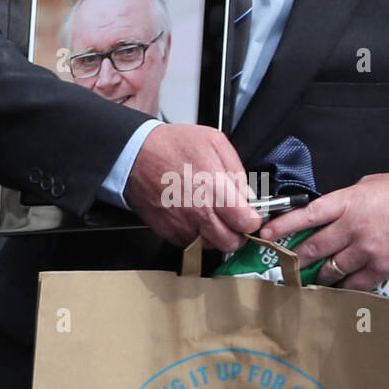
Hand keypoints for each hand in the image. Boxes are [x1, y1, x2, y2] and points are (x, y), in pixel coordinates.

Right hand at [124, 124, 261, 249]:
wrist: (135, 155)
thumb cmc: (171, 145)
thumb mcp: (214, 142)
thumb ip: (237, 171)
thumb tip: (248, 195)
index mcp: (214, 189)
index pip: (247, 223)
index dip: (253, 220)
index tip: (251, 214)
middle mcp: (198, 212)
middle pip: (231, 243)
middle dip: (238, 234)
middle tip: (235, 220)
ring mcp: (182, 225)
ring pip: (212, 246)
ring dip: (217, 235)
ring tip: (213, 215)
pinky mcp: (169, 232)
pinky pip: (192, 244)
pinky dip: (197, 235)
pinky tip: (194, 215)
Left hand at [259, 172, 388, 288]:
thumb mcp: (368, 185)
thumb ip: (343, 201)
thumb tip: (324, 214)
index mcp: (347, 202)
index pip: (305, 216)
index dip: (282, 227)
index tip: (265, 235)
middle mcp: (352, 226)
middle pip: (312, 247)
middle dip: (294, 258)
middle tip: (283, 264)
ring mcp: (366, 249)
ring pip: (329, 270)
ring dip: (317, 276)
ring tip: (310, 278)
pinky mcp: (380, 267)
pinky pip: (352, 284)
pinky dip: (342, 287)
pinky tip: (336, 288)